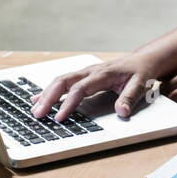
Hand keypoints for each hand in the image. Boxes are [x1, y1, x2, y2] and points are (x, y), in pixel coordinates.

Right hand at [30, 52, 161, 121]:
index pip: (80, 88)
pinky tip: (39, 99)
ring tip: (34, 108)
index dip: (69, 103)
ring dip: (46, 93)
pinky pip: (64, 82)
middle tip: (38, 113)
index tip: (59, 117)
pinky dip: (50, 90)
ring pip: (61, 80)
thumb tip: (121, 111)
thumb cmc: (140, 73)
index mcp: (103, 74)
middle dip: (49, 97)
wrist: (142, 61)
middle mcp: (91, 71)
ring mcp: (86, 73)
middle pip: (64, 81)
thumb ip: (130, 98)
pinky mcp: (84, 76)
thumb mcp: (141, 85)